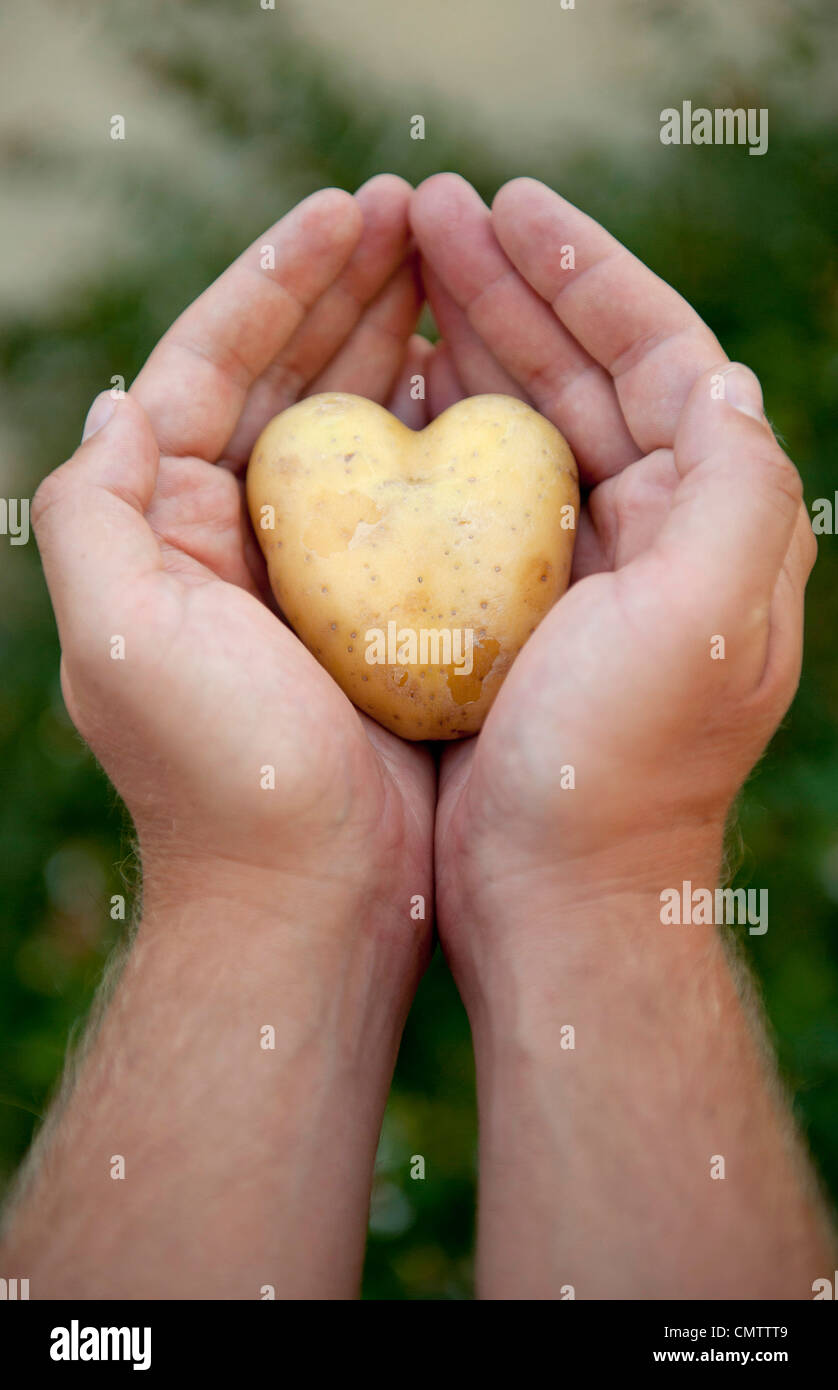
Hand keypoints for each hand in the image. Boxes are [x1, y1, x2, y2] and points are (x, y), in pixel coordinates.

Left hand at [32, 177, 433, 940]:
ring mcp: (311, 571)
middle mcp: (230, 536)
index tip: (346, 212)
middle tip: (416, 210)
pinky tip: (478, 381)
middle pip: (285, 379)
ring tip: (450, 266)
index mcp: (164, 524)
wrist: (311, 896)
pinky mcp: (381, 610)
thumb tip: (121, 400)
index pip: (208, 367)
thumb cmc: (220, 772)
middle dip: (343, 290)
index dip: (274, 282)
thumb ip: (96, 508)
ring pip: (352, 427)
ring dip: (395, 341)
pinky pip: (412, 497)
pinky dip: (439, 433)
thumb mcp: (119, 633)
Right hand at [410, 174, 815, 959]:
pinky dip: (437, 432)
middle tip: (430, 212)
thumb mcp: (705, 618)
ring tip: (405, 270)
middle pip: (588, 375)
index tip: (511, 207)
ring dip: (470, 343)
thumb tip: (724, 377)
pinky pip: (475, 494)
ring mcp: (583, 573)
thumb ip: (739, 485)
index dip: (591, 271)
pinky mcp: (516, 614)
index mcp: (713, 520)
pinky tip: (388, 388)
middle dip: (514, 288)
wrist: (554, 900)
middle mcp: (658, 536)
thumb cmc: (620, 767)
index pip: (663, 357)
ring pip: (526, 425)